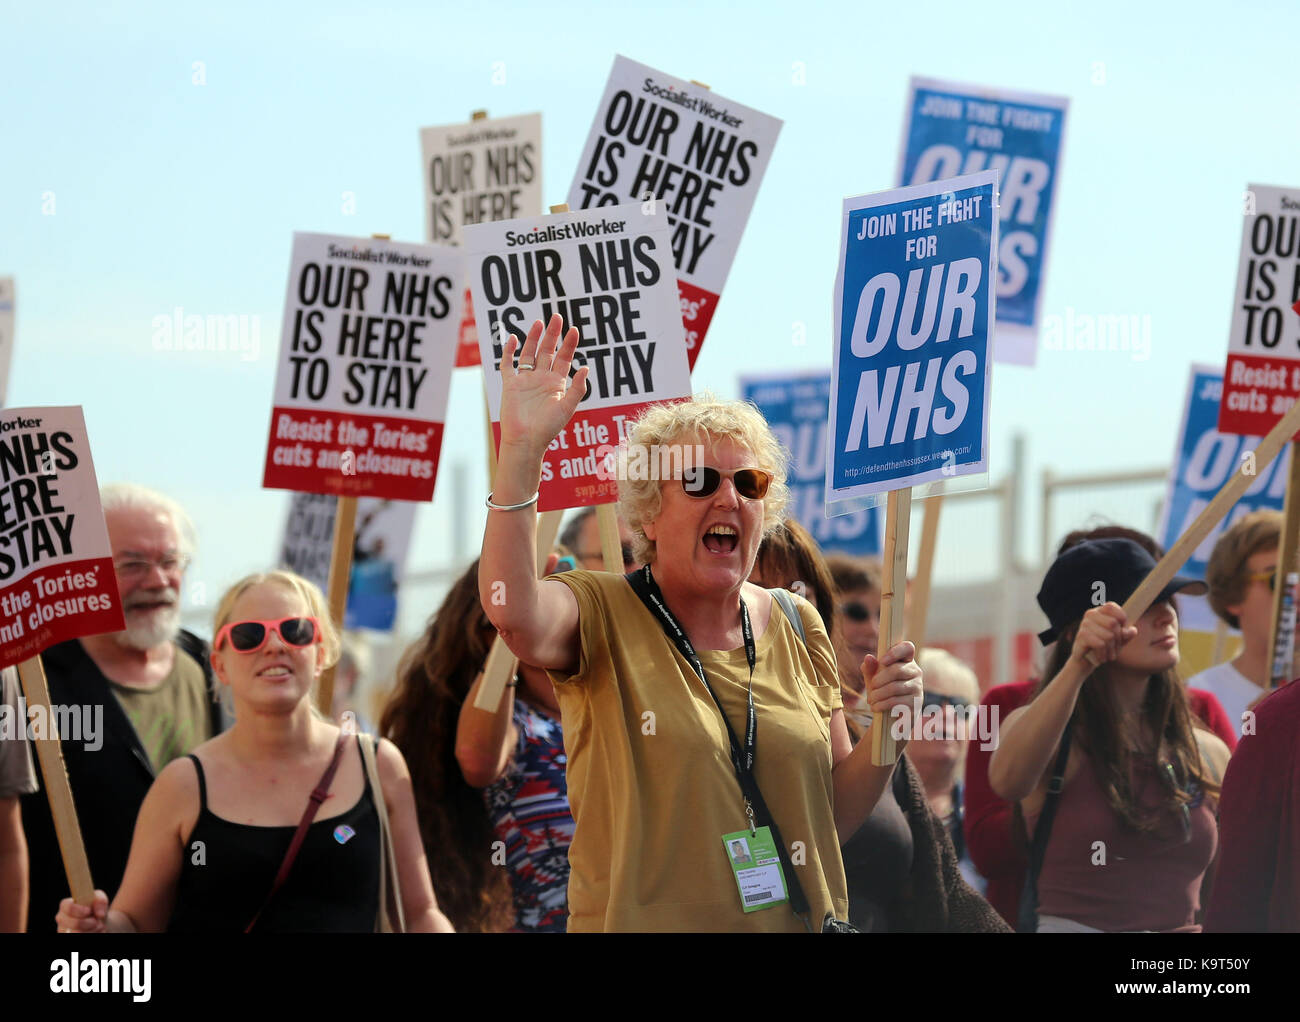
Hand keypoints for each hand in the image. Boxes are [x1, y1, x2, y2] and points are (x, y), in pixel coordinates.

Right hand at [56, 890, 108, 932]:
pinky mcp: (68, 936)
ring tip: (98, 925)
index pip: (69, 907)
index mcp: (66, 905)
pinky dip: (92, 934)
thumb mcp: (99, 898)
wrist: (97, 920)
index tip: (89, 911)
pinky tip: (95, 931)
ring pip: (79, 933)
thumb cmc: (95, 907)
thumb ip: (100, 901)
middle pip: (75, 923)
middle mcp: (62, 918)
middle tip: (96, 920)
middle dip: (90, 922)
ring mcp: (64, 930)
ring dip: (93, 929)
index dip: (80, 910)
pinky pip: (81, 938)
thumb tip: (100, 914)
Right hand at [498, 315, 588, 459]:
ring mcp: (525, 380)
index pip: (564, 358)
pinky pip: (508, 365)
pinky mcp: (510, 385)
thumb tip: (585, 367)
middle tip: (557, 317)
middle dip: (552, 335)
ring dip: (533, 338)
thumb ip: (577, 388)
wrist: (526, 441)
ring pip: (529, 354)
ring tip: (539, 322)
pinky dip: (510, 352)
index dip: (569, 344)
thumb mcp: (568, 408)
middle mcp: (541, 379)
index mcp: (557, 384)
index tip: (574, 330)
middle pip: (547, 351)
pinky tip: (515, 339)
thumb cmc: (548, 428)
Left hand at [861, 641, 922, 740]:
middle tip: (871, 687)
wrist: (891, 716)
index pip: (907, 647)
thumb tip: (869, 658)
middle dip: (879, 680)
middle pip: (897, 670)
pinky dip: (882, 704)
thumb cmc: (882, 691)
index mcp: (906, 660)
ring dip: (878, 694)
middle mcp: (915, 672)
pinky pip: (897, 701)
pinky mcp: (916, 703)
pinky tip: (875, 707)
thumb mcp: (873, 678)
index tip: (882, 661)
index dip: (895, 652)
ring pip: (895, 687)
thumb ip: (870, 668)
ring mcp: (918, 687)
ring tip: (871, 700)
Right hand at [1070, 602, 1135, 667]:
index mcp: (1100, 611)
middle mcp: (1090, 614)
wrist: (1085, 661)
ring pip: (1108, 636)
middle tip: (1114, 649)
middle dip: (1118, 640)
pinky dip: (1104, 654)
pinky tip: (1101, 658)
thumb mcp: (1119, 640)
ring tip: (1108, 655)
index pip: (1111, 607)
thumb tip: (1130, 631)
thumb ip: (1126, 634)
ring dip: (1112, 650)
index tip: (1122, 631)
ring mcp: (1084, 624)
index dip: (1121, 618)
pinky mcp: (1081, 636)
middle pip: (1113, 623)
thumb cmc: (1104, 648)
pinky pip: (1100, 644)